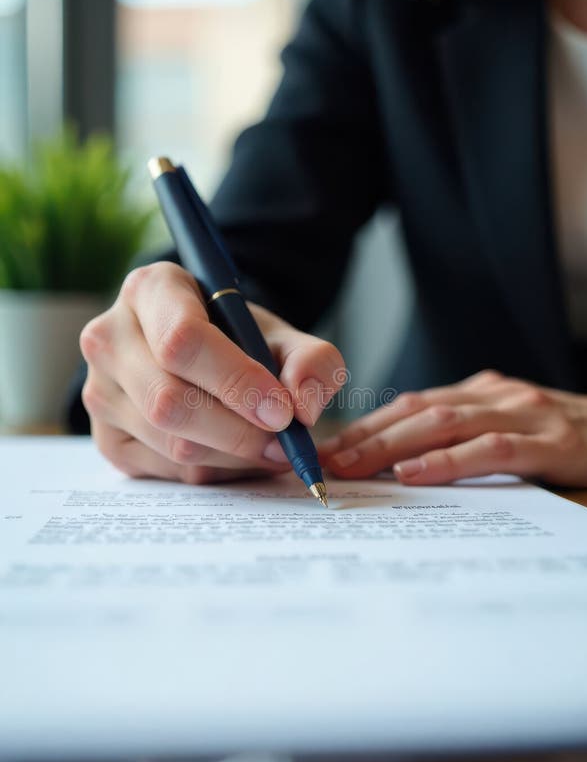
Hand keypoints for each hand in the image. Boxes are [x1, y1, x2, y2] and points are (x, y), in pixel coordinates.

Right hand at [80, 262, 344, 483]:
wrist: (204, 357)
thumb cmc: (240, 340)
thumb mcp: (283, 337)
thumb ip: (312, 361)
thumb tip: (303, 406)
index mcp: (150, 289)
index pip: (182, 340)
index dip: (237, 381)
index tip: (282, 410)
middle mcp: (109, 337)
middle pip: (169, 401)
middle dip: (239, 432)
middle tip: (285, 443)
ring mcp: (99, 391)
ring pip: (170, 443)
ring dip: (233, 456)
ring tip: (268, 447)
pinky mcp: (107, 438)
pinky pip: (166, 471)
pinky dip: (214, 471)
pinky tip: (235, 453)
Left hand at [318, 370, 586, 486]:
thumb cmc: (562, 441)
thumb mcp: (509, 429)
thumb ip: (463, 438)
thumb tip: (398, 465)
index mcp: (481, 392)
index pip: (411, 404)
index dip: (367, 426)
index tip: (327, 449)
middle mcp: (497, 395)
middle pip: (418, 411)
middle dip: (366, 436)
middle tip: (324, 460)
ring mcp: (525, 412)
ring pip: (445, 423)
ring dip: (392, 446)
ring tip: (352, 466)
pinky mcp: (552, 441)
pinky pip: (491, 449)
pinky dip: (449, 460)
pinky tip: (415, 473)